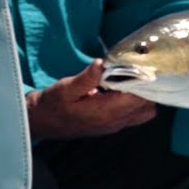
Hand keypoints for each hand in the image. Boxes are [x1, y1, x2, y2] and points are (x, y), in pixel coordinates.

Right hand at [26, 59, 156, 139]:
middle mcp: (115, 122)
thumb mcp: (66, 88)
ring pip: (145, 112)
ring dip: (144, 96)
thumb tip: (102, 63)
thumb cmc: (52, 104)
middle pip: (148, 105)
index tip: (142, 67)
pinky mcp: (113, 125)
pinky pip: (136, 115)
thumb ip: (86, 78)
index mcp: (105, 112)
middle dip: (147, 88)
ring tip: (132, 79)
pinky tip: (125, 88)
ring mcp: (115, 125)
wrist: (41, 122)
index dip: (144, 82)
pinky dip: (137, 102)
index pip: (139, 98)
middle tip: (138, 70)